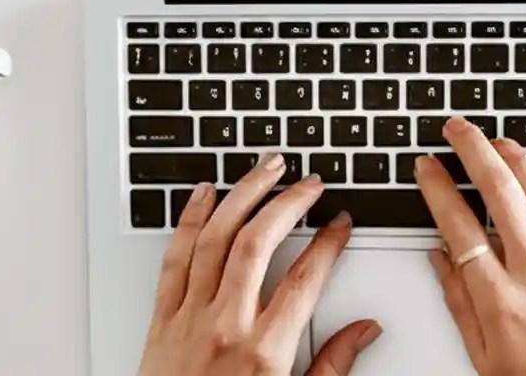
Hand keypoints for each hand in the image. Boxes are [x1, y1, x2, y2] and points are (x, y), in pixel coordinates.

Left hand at [138, 154, 381, 375]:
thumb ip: (333, 366)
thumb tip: (365, 331)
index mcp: (264, 353)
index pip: (306, 278)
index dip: (329, 243)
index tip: (341, 224)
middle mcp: (225, 326)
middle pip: (258, 242)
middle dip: (288, 202)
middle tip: (309, 183)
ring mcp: (189, 318)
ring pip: (215, 238)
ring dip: (243, 195)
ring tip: (266, 169)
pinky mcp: (160, 320)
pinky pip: (175, 257)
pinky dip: (190, 220)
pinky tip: (205, 196)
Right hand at [415, 117, 525, 375]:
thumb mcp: (484, 357)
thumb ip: (459, 302)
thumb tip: (439, 257)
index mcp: (499, 299)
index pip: (458, 224)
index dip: (437, 187)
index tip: (427, 167)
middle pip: (498, 191)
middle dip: (472, 150)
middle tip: (457, 130)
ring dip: (515, 156)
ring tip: (496, 139)